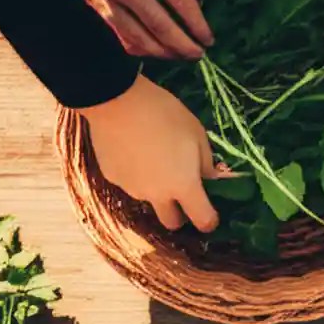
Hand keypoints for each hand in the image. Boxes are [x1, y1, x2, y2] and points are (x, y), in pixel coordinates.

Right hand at [45, 0, 213, 58]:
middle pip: (160, 28)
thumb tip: (188, 10)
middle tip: (198, 55)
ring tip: (177, 56)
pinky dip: (138, 45)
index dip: (198, 26)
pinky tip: (152, 48)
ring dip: (161, 53)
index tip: (209, 40)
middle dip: (183, 47)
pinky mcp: (87, 0)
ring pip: (136, 39)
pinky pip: (117, 32)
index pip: (180, 3)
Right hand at [79, 74, 219, 231]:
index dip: (209, 221)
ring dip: (155, 189)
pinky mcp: (113, 178)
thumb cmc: (164, 113)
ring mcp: (132, 189)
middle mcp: (157, 195)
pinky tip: (133, 150)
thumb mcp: (196, 132)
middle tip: (181, 192)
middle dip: (180, 215)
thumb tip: (209, 177)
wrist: (116, 101)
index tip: (211, 215)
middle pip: (171, 222)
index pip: (202, 219)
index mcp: (183, 185)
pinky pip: (129, 183)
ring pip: (149, 199)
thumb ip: (206, 161)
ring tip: (152, 157)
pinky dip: (135, 174)